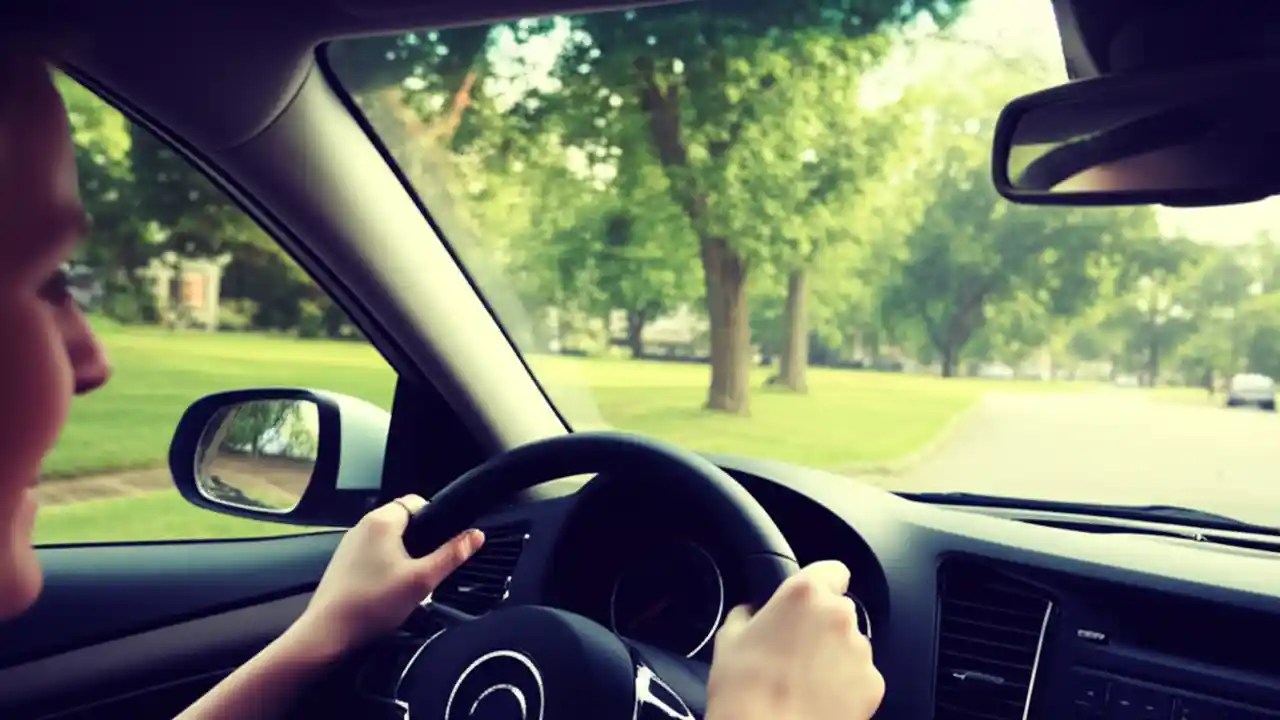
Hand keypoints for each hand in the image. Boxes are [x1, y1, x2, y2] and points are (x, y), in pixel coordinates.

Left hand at [291, 494, 483, 656]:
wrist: (327, 634)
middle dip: (420, 540)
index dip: (436, 520)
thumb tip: (477, 534)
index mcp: (382, 520)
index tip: (443, 546)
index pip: (418, 502)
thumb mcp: (422, 580)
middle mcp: (363, 524)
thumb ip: (452, 555)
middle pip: (403, 521)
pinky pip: (373, 553)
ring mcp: (349, 543)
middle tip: (428, 569)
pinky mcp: (342, 562)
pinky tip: (387, 590)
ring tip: (409, 582)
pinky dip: (385, 565)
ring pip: (388, 539)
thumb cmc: (375, 602)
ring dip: (403, 554)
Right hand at [706, 561, 883, 719]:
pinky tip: (818, 698)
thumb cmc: (744, 691)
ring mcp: (860, 652)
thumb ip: (750, 612)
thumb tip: (755, 612)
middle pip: (839, 610)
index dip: (820, 584)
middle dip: (821, 625)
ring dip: (834, 655)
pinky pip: (860, 676)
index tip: (809, 599)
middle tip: (794, 649)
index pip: (832, 570)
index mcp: (804, 594)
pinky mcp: (872, 685)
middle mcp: (839, 616)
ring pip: (851, 644)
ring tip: (803, 680)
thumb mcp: (729, 637)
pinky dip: (845, 685)